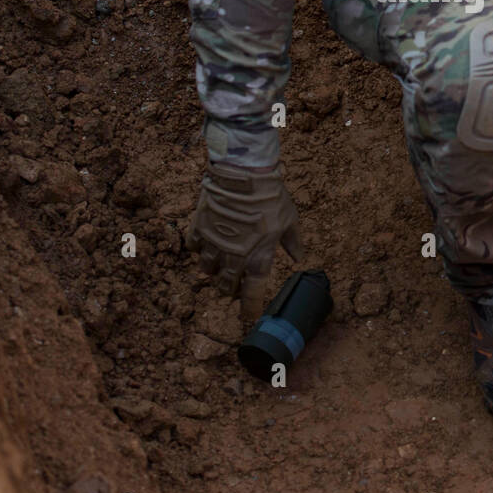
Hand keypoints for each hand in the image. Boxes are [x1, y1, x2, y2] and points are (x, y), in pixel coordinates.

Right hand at [185, 162, 301, 318]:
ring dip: (212, 271)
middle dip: (228, 290)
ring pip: (206, 270)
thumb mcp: (290, 220)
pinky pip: (194, 247)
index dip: (249, 309)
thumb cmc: (272, 197)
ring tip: (217, 266)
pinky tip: (204, 243)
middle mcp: (234, 258)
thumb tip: (298, 257)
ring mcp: (214, 244)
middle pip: (226, 287)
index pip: (252, 295)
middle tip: (231, 288)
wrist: (245, 174)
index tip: (248, 317)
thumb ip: (292, 242)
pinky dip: (198, 249)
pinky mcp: (199, 229)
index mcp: (258, 259)